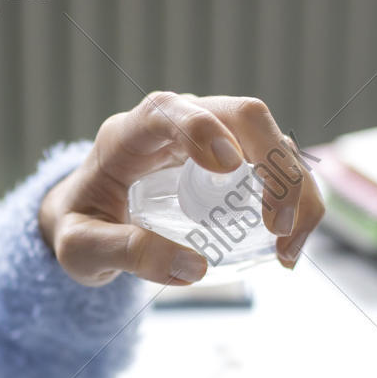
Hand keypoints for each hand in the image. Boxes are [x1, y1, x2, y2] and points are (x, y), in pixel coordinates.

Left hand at [38, 91, 325, 286]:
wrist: (88, 220)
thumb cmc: (80, 227)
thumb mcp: (82, 249)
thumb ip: (126, 254)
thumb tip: (195, 267)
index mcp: (131, 133)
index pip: (169, 110)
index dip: (202, 128)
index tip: (227, 169)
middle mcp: (178, 123)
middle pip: (242, 116)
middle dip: (273, 165)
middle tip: (277, 228)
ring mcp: (212, 137)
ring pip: (272, 140)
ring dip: (295, 189)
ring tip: (288, 249)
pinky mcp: (235, 161)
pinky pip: (278, 168)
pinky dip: (296, 202)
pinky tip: (288, 246)